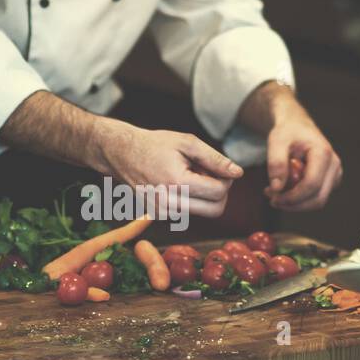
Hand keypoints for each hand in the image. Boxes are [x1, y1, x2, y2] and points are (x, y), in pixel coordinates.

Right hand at [95, 122, 243, 218]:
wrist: (120, 153)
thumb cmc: (154, 144)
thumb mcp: (187, 142)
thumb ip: (215, 159)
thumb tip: (238, 173)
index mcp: (177, 182)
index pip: (219, 192)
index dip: (226, 179)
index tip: (218, 168)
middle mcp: (168, 203)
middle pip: (216, 210)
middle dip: (220, 193)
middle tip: (210, 174)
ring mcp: (162, 212)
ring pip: (203, 213)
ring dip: (205, 196)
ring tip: (191, 175)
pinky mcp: (158, 216)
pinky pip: (188, 213)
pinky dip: (191, 200)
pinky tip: (178, 183)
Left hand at [240, 82, 341, 210]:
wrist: (297, 126)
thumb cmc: (287, 132)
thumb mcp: (276, 141)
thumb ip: (276, 163)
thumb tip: (276, 189)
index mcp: (323, 154)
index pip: (311, 185)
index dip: (292, 197)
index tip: (273, 198)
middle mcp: (334, 166)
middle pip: (317, 199)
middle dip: (293, 204)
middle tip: (272, 199)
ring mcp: (334, 175)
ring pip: (317, 201)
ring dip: (295, 203)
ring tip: (274, 193)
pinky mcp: (330, 181)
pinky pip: (316, 198)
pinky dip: (299, 199)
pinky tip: (284, 190)